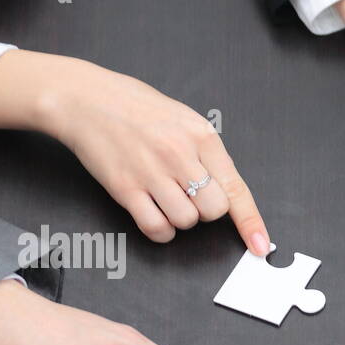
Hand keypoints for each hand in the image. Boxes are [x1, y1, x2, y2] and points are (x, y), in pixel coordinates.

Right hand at [0, 51, 271, 253]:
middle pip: (212, 211)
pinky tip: (153, 213)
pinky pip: (156, 228)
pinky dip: (160, 230)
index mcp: (201, 136)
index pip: (236, 189)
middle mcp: (180, 154)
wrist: (84, 98)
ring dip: (179, 219)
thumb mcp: (183, 118)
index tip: (260, 246)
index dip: (250, 223)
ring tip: (163, 195)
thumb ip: (206, 152)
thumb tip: (226, 190)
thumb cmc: (135, 108)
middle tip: (186, 194)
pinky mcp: (125, 188)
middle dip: (204, 211)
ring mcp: (152, 172)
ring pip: (186, 222)